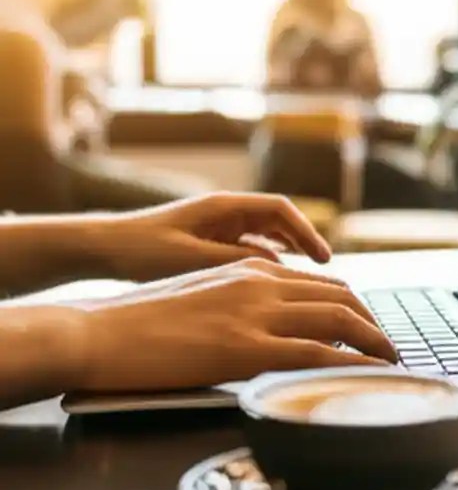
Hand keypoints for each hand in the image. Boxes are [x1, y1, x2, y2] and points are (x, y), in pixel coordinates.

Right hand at [68, 258, 396, 393]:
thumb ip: (239, 303)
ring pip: (340, 318)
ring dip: (373, 342)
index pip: (321, 284)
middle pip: (341, 297)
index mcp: (249, 269)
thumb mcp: (201, 297)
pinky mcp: (245, 346)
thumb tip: (264, 326)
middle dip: (373, 325)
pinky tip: (366, 373)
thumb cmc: (138, 324)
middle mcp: (260, 282)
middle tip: (388, 349)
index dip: (354, 307)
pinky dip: (352, 362)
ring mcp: (254, 312)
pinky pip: (317, 351)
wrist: (96, 332)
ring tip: (389, 362)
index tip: (367, 329)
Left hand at [95, 192, 332, 281]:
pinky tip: (271, 283)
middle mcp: (225, 212)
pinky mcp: (208, 242)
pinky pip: (248, 248)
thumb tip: (277, 267)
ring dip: (287, 251)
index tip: (322, 256)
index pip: (279, 210)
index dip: (306, 231)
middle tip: (324, 267)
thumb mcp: (191, 258)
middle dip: (303, 241)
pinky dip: (266, 261)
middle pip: (278, 221)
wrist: (101, 248)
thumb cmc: (140, 250)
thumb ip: (235, 260)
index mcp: (223, 207)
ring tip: (306, 276)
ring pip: (265, 235)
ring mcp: (217, 226)